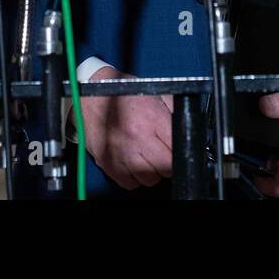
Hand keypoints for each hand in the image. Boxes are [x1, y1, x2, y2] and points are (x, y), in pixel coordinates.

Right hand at [79, 65, 174, 188]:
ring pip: (150, 180)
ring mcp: (121, 155)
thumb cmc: (122, 94)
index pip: (177, 151)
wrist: (90, 95)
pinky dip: (134, 176)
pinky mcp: (108, 165)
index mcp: (150, 120)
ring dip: (151, 170)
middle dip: (167, 162)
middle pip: (165, 169)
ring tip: (145, 152)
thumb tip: (188, 130)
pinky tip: (132, 160)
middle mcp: (135, 139)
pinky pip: (131, 184)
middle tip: (161, 149)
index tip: (177, 149)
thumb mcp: (155, 96)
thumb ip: (173, 114)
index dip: (180, 151)